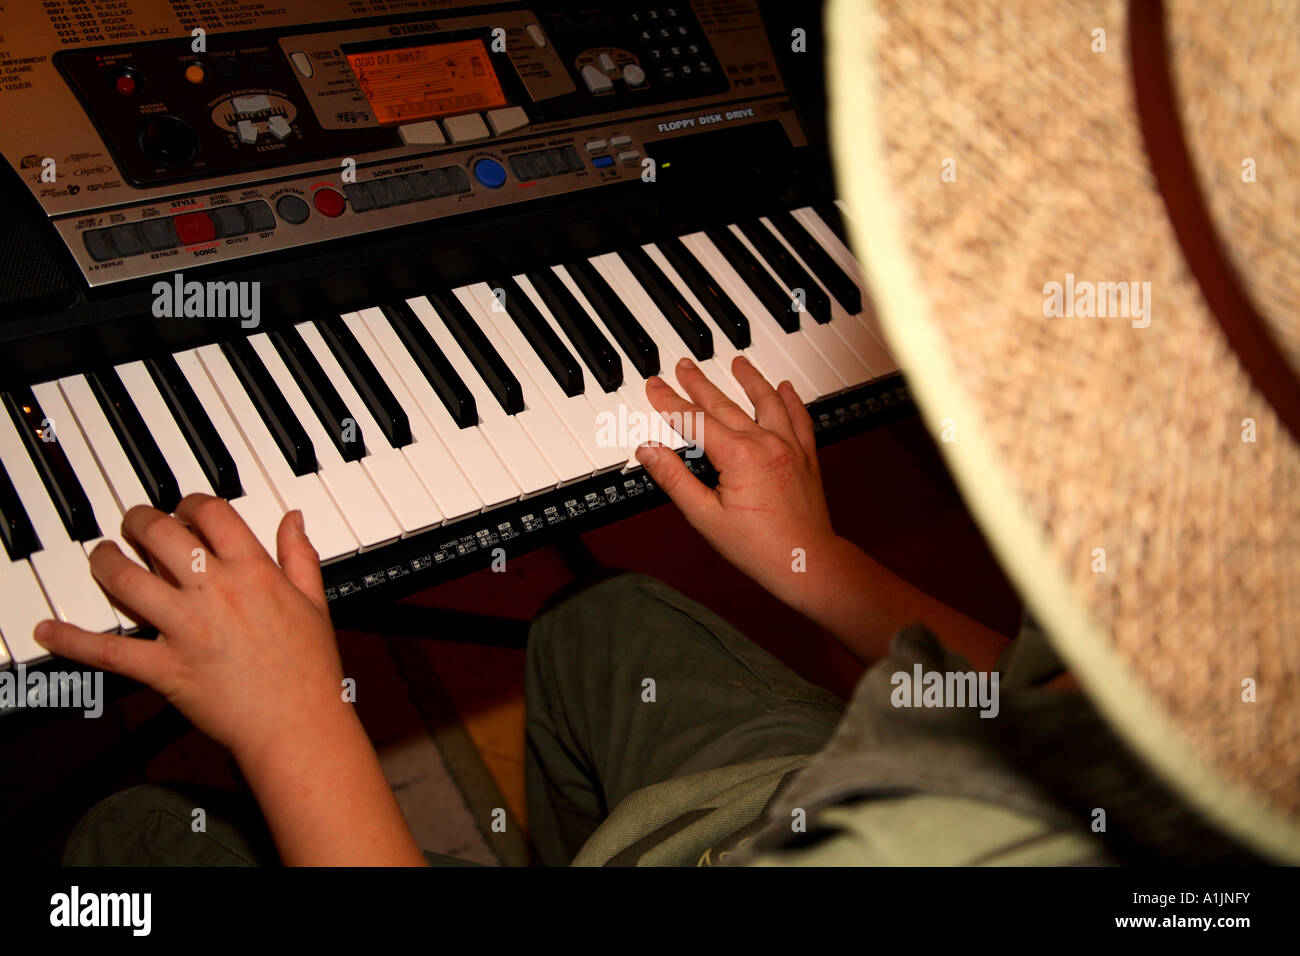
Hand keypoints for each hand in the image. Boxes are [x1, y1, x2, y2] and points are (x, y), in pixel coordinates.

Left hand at [33, 495, 348, 765]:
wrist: (297, 723)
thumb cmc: (309, 669)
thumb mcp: (314, 602)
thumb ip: (300, 556)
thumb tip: (292, 520)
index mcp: (254, 572)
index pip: (211, 514)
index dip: (190, 504)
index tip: (184, 511)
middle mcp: (215, 592)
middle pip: (161, 535)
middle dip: (140, 522)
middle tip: (134, 524)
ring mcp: (186, 629)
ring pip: (127, 581)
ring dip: (105, 562)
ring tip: (101, 557)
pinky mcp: (165, 668)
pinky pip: (110, 652)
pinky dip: (74, 641)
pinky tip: (51, 631)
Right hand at [637, 355, 837, 601]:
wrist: (806, 561)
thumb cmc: (759, 547)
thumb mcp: (704, 516)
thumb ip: (674, 478)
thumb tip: (649, 452)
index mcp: (737, 455)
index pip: (694, 420)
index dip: (670, 401)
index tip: (655, 387)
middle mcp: (765, 442)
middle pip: (725, 404)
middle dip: (699, 384)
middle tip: (683, 367)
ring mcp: (789, 446)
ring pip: (766, 401)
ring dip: (749, 379)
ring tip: (737, 362)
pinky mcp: (806, 456)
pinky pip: (799, 418)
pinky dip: (791, 400)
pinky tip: (785, 388)